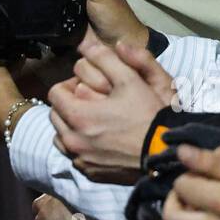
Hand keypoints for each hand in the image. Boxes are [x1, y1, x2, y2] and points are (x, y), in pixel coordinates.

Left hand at [48, 37, 171, 182]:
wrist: (166, 153)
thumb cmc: (148, 115)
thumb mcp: (130, 79)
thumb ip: (105, 58)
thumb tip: (85, 45)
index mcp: (77, 116)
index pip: (54, 93)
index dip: (69, 84)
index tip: (85, 84)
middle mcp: (72, 141)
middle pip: (55, 115)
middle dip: (69, 104)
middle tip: (91, 101)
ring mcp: (81, 160)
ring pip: (61, 137)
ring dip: (71, 126)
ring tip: (93, 121)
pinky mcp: (91, 174)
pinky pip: (74, 156)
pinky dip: (80, 145)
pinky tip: (100, 139)